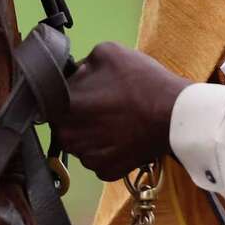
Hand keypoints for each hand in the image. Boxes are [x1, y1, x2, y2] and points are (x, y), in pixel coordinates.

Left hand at [53, 42, 191, 181]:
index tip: (83, 90)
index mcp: (62, 107)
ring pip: (81, 142)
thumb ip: (80, 63)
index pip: (50, 100)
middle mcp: (68, 138)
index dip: (66, 93)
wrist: (173, 115)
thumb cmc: (140, 80)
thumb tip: (74, 74)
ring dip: (92, 132)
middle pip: (65, 123)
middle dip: (79, 113)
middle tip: (102, 103)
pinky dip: (107, 148)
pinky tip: (123, 135)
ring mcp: (87, 159)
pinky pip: (98, 157)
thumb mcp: (106, 52)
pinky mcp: (105, 173)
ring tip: (116, 119)